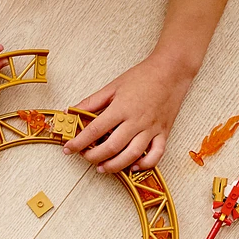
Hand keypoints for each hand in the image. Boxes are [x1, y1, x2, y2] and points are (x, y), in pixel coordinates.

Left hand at [63, 55, 193, 172]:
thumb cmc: (142, 77)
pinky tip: (132, 167)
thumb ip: (91, 102)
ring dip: (115, 165)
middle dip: (94, 157)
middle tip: (86, 158)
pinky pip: (156, 154)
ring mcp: (151, 128)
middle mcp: (136, 121)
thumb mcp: (112, 86)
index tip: (68, 149)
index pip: (95, 130)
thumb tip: (71, 111)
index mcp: (121, 108)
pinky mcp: (164, 132)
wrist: (171, 71)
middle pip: (112, 147)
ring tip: (103, 168)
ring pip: (132, 155)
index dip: (79, 142)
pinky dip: (144, 164)